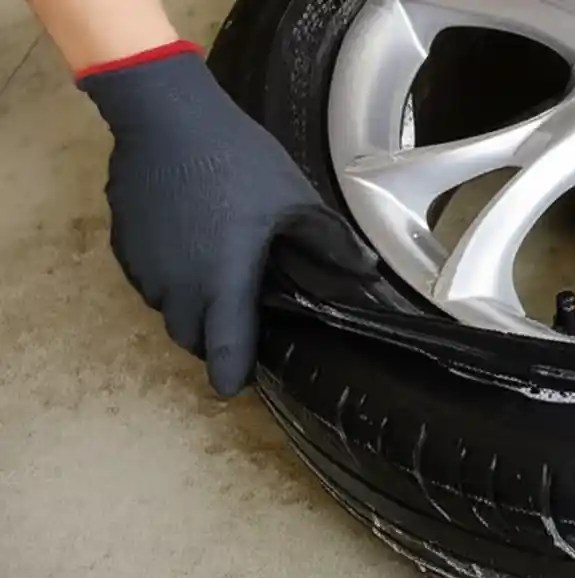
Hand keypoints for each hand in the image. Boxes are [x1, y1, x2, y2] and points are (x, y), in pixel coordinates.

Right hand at [80, 49, 377, 395]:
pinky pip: (148, 283)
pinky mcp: (124, 248)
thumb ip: (330, 243)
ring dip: (192, 308)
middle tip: (242, 317)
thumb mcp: (294, 200)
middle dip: (216, 339)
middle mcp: (178, 286)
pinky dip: (169, 281)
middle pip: (193, 339)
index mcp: (224, 282)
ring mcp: (145, 268)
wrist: (166, 116)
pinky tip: (191, 249)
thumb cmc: (237, 160)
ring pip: (168, 312)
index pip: (225, 353)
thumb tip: (369, 273)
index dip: (235, 374)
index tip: (242, 382)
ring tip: (220, 277)